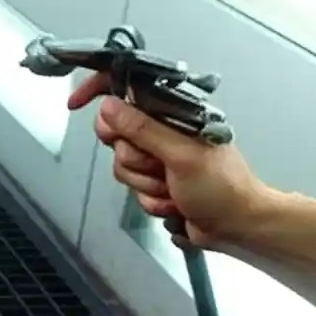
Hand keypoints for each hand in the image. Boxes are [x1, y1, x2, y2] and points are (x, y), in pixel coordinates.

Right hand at [68, 72, 268, 247]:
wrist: (237, 226)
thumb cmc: (225, 187)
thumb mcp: (181, 154)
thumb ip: (142, 129)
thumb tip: (110, 106)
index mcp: (174, 114)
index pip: (129, 90)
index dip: (100, 90)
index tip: (77, 102)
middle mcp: (163, 132)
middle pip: (116, 135)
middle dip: (132, 157)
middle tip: (156, 164)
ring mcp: (158, 158)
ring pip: (121, 165)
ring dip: (146, 183)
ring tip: (173, 187)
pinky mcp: (155, 181)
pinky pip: (132, 188)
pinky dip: (151, 200)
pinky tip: (174, 201)